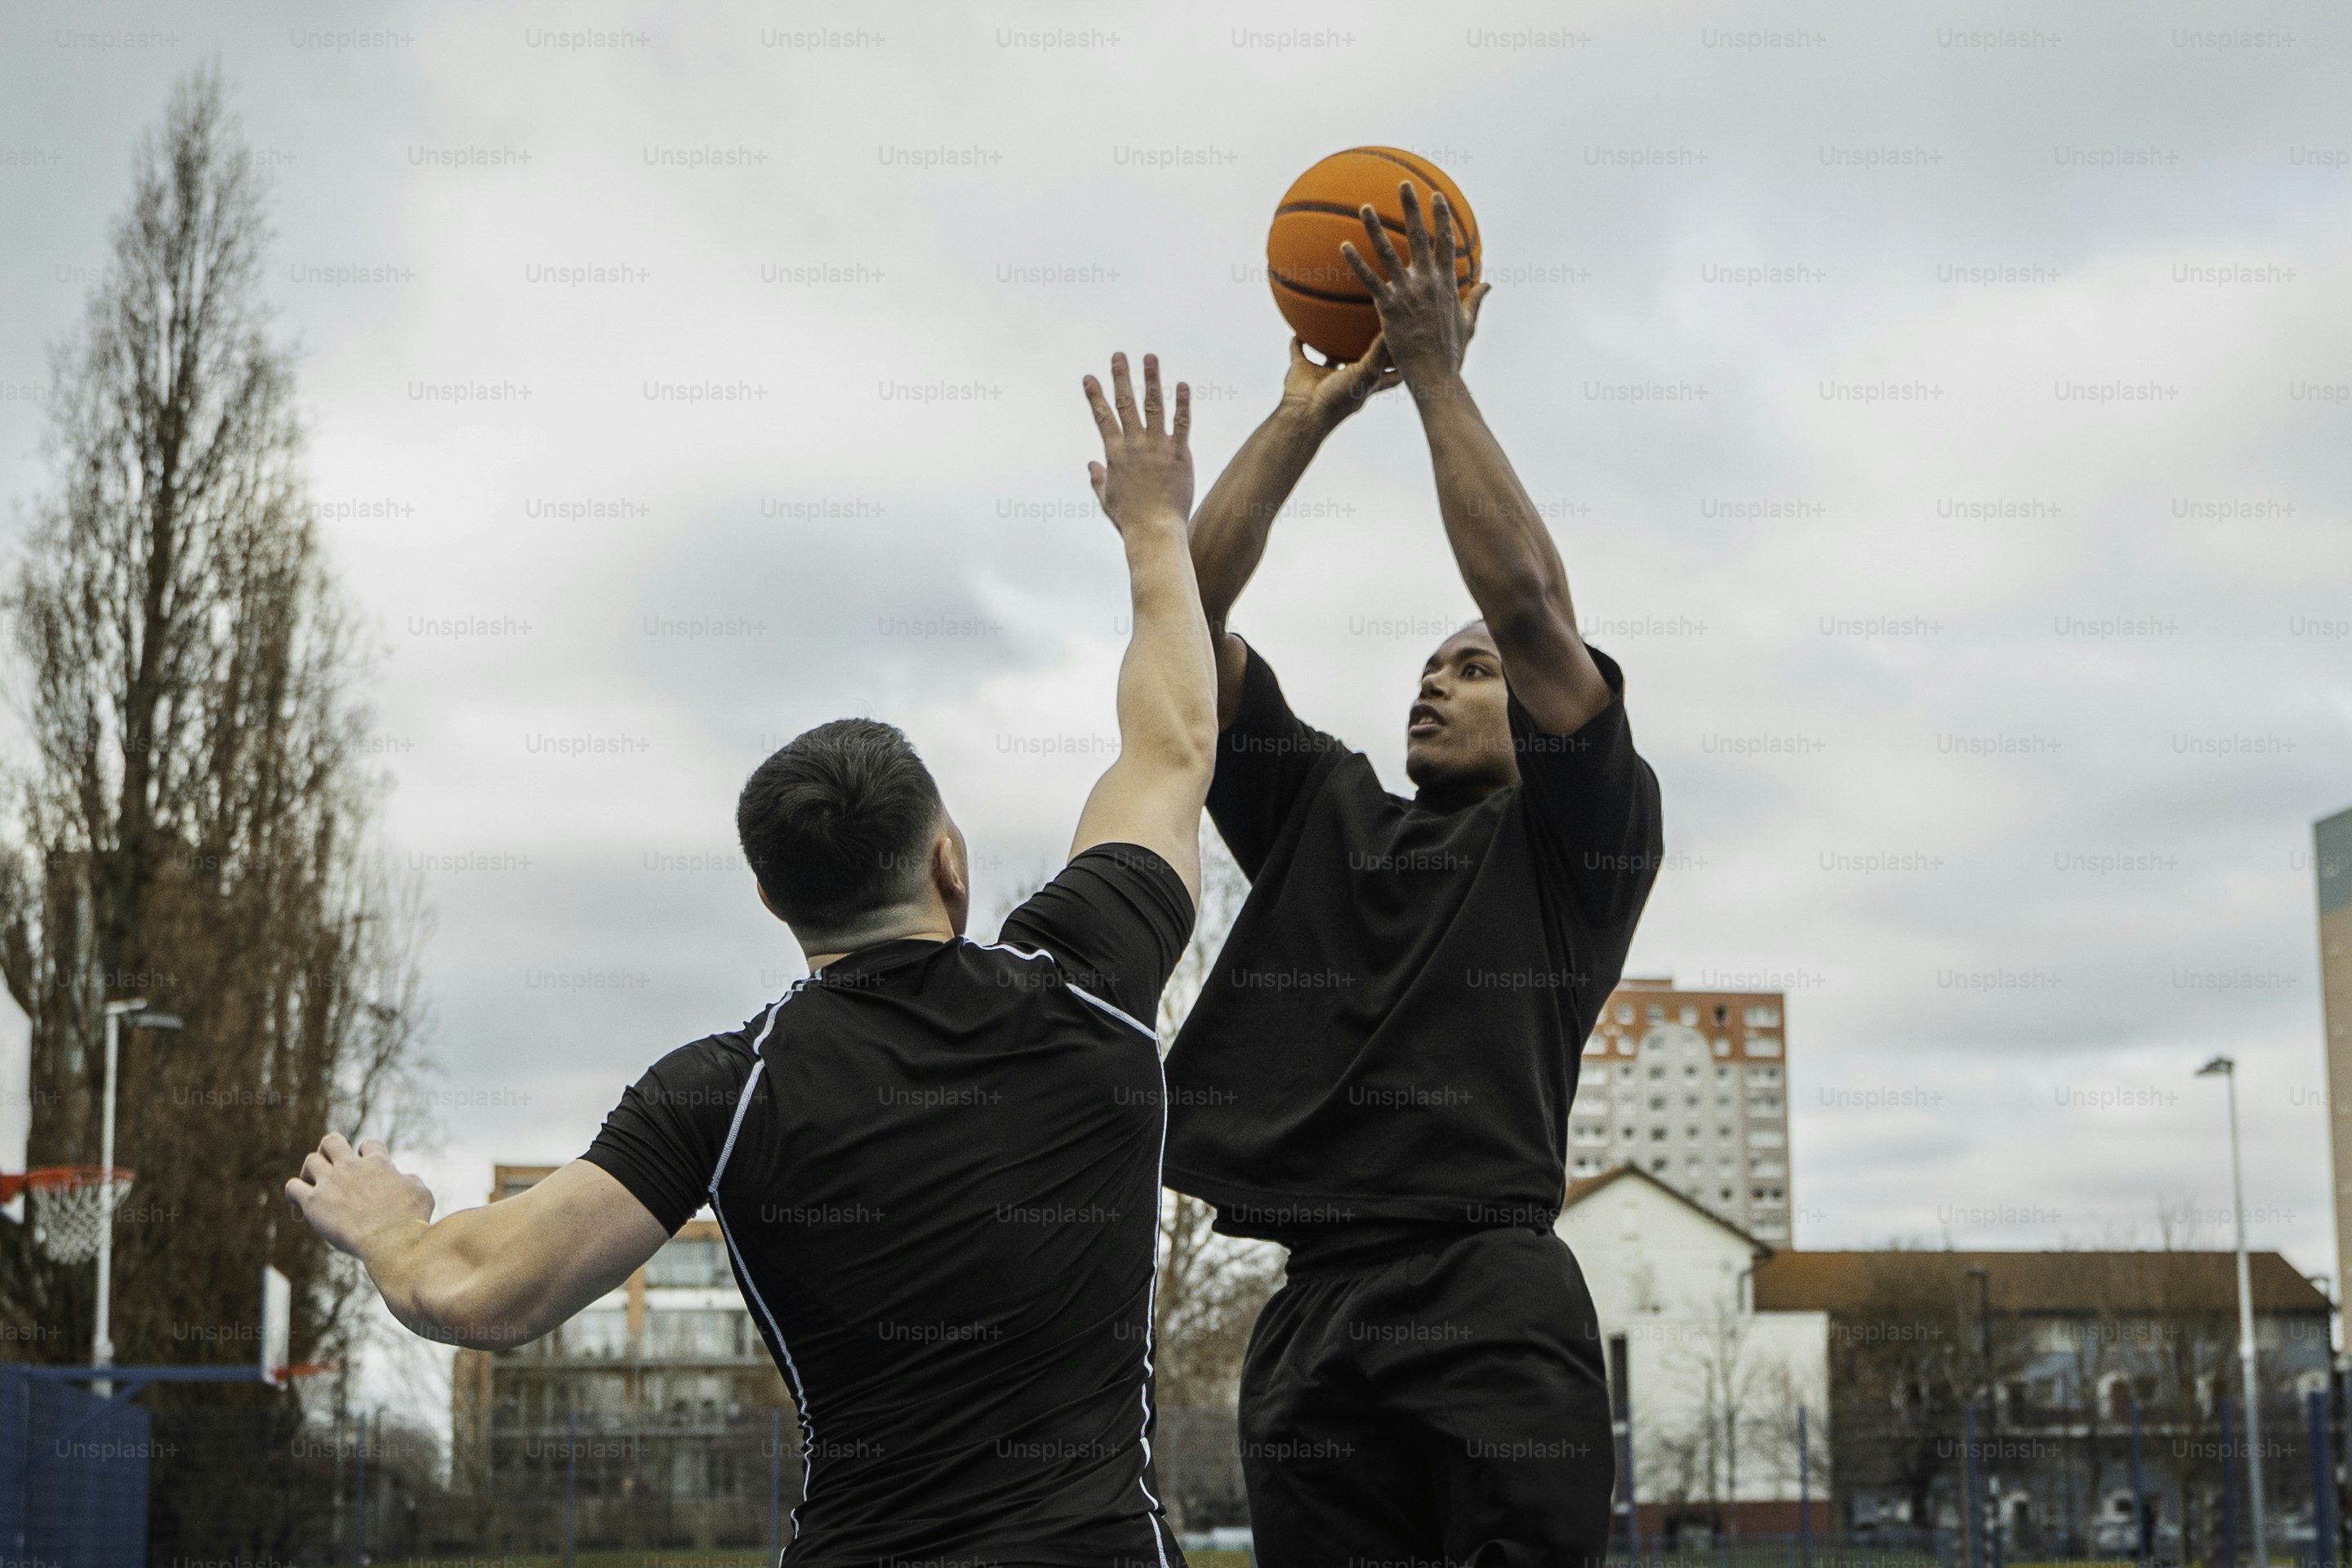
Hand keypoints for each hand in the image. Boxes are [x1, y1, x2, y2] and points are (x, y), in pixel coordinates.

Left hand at [286, 1133, 434, 1259]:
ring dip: (311, 1173)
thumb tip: (404, 1177)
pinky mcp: (314, 1202)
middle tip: (334, 1171)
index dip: (367, 1154)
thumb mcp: (421, 1193)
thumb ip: (410, 1180)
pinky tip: (300, 1209)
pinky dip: (294, 1195)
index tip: (368, 1169)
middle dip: (330, 1152)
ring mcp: (330, 1182)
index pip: (368, 1144)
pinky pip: (293, 1187)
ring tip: (316, 1190)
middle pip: (331, 1141)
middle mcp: (351, 1167)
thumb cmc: (411, 1220)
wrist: (391, 1240)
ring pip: (310, 1161)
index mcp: (378, 1163)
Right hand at [1085, 352, 1191, 531]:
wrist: (1154, 530)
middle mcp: (1135, 445)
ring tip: (1150, 357)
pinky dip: (1182, 403)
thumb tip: (1090, 466)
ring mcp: (1157, 447)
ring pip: (1154, 406)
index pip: (1102, 418)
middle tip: (1119, 355)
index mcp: (1115, 454)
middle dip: (1121, 377)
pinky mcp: (1179, 454)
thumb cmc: (1129, 518)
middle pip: (1126, 404)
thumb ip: (1097, 479)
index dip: (1095, 396)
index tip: (1089, 377)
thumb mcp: (1106, 499)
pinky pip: (1181, 424)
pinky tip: (1183, 385)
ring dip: (1152, 379)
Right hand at [1277, 334, 1401, 436]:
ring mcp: (1324, 375)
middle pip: (1361, 363)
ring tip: (1339, 325)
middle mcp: (1347, 379)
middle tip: (1376, 330)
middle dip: (1368, 351)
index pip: (1389, 374)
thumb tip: (1394, 324)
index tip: (1409, 350)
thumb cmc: (1340, 398)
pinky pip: (1299, 352)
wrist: (1306, 413)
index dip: (1399, 364)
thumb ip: (1380, 350)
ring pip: (1331, 356)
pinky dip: (1298, 342)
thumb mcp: (1368, 372)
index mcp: (1366, 384)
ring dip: (1332, 345)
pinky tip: (1299, 330)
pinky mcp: (1302, 370)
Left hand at [1339, 183, 1492, 390]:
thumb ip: (1475, 300)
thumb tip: (1489, 284)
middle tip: (1404, 184)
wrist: (1435, 374)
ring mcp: (1407, 293)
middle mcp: (1427, 282)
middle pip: (1419, 236)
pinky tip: (1343, 246)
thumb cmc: (1452, 354)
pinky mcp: (1388, 307)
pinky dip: (1356, 263)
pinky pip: (1369, 280)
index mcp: (1446, 283)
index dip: (1441, 217)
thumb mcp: (1468, 323)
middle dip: (1412, 207)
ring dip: (1375, 227)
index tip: (1436, 196)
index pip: (1446, 242)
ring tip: (1364, 206)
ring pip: (1389, 252)